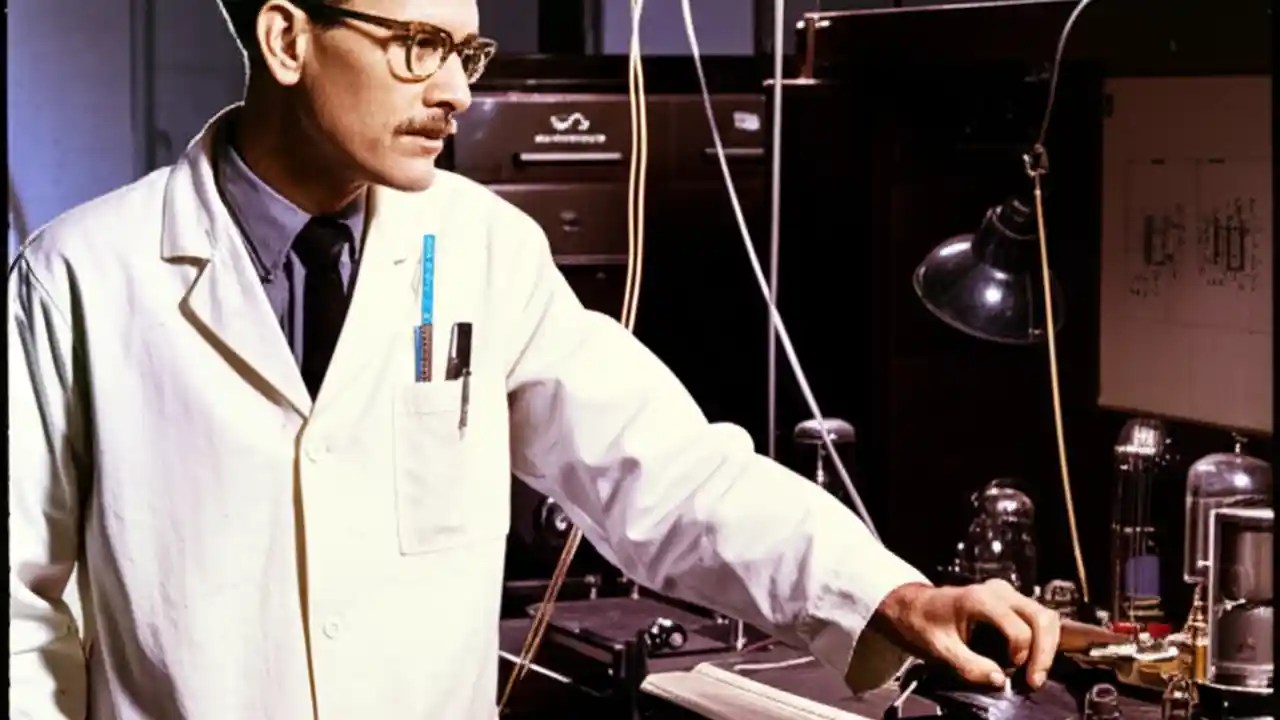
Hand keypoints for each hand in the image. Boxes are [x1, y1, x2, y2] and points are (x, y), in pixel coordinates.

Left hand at [870, 579, 1061, 689]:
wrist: (912, 607)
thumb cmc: (922, 624)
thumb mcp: (939, 648)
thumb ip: (968, 665)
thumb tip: (999, 681)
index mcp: (980, 599)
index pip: (1018, 627)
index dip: (1021, 653)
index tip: (1010, 673)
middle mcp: (999, 591)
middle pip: (1041, 617)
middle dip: (1044, 651)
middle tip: (1034, 680)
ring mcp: (1007, 594)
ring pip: (1045, 616)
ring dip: (1047, 645)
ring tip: (1036, 673)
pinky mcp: (1010, 601)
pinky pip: (1037, 618)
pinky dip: (1043, 639)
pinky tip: (1034, 660)